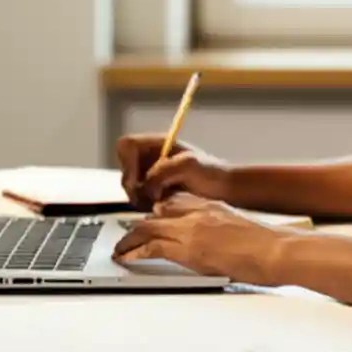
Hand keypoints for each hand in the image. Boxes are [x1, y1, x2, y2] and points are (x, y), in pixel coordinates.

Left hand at [112, 193, 286, 284]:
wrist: (276, 250)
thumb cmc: (266, 245)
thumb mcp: (237, 227)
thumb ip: (218, 226)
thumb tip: (208, 240)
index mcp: (211, 205)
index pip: (175, 202)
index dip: (159, 212)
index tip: (150, 219)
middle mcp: (198, 212)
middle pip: (157, 213)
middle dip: (138, 225)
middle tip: (127, 235)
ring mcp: (192, 229)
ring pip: (149, 228)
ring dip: (130, 238)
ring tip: (120, 248)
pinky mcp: (190, 249)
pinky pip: (153, 247)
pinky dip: (136, 251)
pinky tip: (128, 257)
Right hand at [116, 134, 232, 210]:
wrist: (226, 191)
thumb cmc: (213, 173)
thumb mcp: (189, 165)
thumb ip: (164, 170)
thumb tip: (146, 186)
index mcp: (157, 144)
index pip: (126, 145)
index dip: (127, 162)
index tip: (138, 181)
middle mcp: (151, 158)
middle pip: (125, 169)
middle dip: (135, 186)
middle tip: (153, 197)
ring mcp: (151, 175)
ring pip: (130, 188)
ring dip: (141, 198)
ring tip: (162, 202)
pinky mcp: (154, 192)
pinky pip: (139, 200)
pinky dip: (147, 205)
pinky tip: (164, 206)